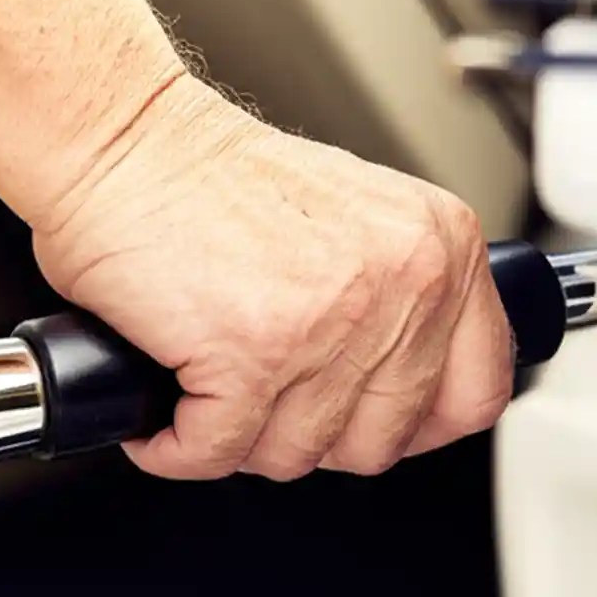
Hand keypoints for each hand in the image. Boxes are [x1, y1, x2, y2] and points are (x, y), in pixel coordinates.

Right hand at [31, 78, 513, 479]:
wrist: (121, 141)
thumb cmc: (209, 177)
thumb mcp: (356, 221)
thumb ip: (398, 298)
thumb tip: (401, 384)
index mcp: (439, 248)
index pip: (476, 391)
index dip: (416, 425)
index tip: (374, 422)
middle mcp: (401, 283)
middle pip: (379, 441)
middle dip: (310, 435)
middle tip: (265, 401)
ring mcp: (329, 324)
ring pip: (295, 455)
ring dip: (240, 440)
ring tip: (211, 393)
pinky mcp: (249, 356)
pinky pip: (215, 453)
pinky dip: (176, 446)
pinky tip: (166, 414)